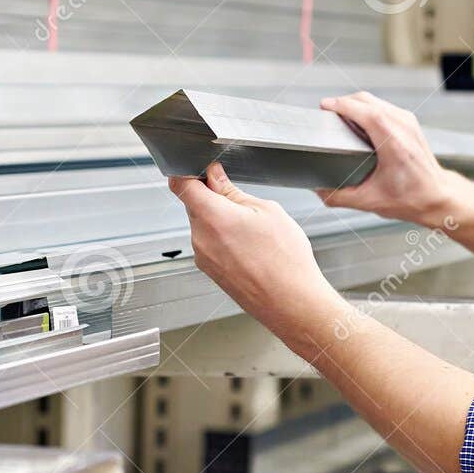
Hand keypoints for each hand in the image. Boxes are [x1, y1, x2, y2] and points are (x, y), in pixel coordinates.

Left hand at [169, 163, 346, 348]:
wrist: (292, 303)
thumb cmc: (286, 261)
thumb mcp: (266, 211)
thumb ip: (233, 191)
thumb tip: (215, 176)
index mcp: (212, 217)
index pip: (180, 184)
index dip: (189, 171)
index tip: (205, 168)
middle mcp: (201, 239)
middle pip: (193, 204)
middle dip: (212, 196)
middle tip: (243, 202)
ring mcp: (203, 258)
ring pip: (203, 224)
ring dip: (220, 219)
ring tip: (253, 230)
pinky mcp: (210, 271)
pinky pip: (210, 243)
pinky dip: (224, 238)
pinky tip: (250, 246)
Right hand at [317, 92, 460, 228]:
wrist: (437, 197)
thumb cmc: (412, 198)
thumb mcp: (370, 201)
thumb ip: (340, 197)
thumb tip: (320, 190)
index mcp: (393, 142)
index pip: (364, 111)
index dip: (341, 105)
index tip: (325, 106)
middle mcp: (402, 126)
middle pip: (367, 100)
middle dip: (344, 102)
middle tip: (327, 112)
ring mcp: (408, 122)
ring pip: (376, 100)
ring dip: (355, 103)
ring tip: (340, 114)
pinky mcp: (410, 122)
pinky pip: (384, 106)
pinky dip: (368, 107)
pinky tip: (359, 118)